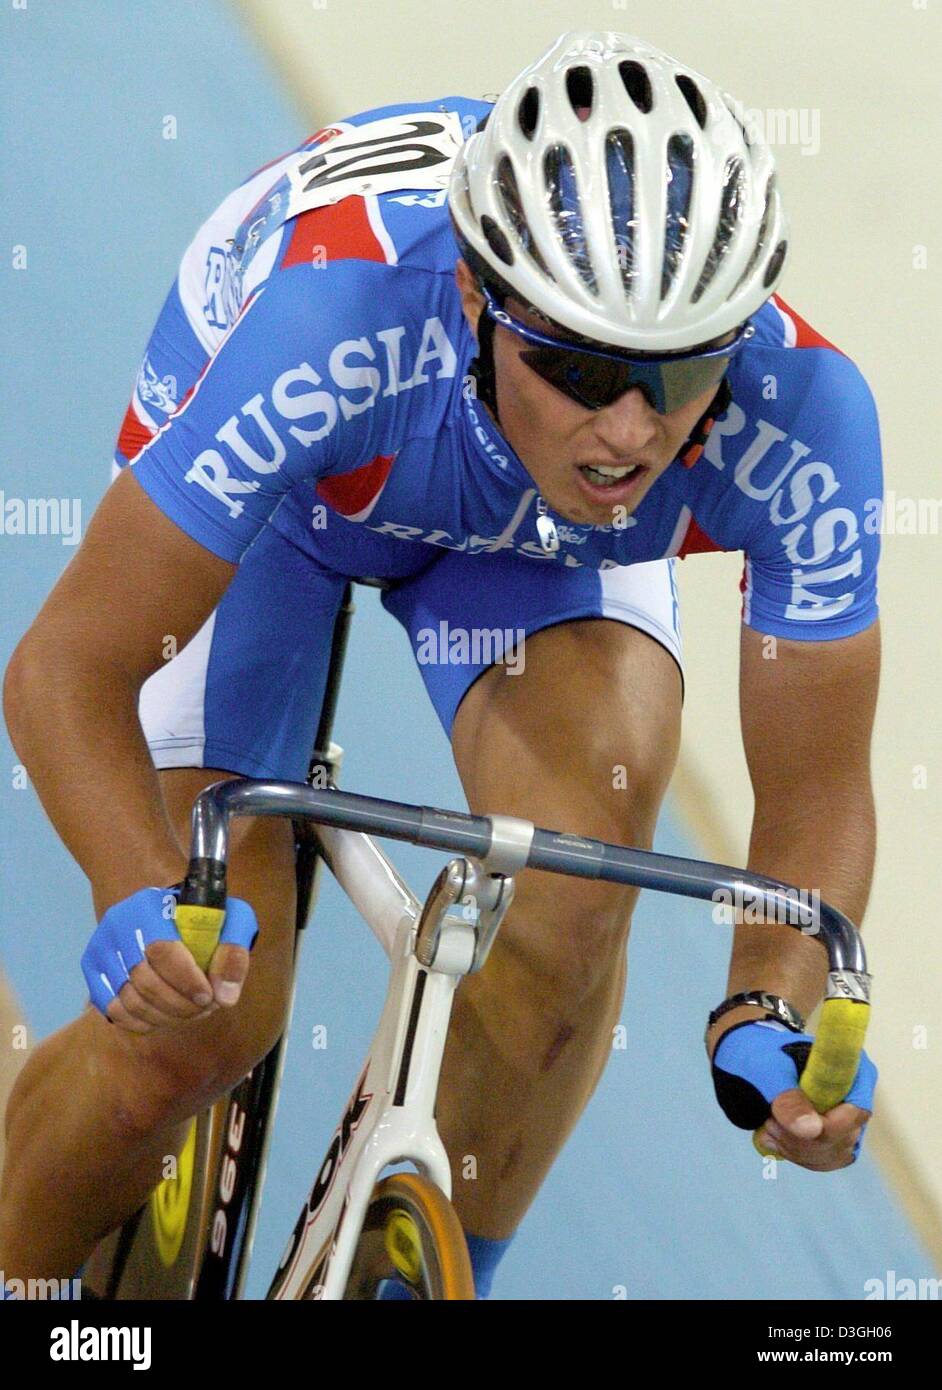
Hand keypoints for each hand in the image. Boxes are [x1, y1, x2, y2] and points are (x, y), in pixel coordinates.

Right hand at [82, 885, 258, 1033]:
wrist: (169, 912)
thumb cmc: (203, 916)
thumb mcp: (232, 919)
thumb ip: (234, 950)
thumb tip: (225, 996)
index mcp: (150, 904)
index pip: (161, 950)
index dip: (185, 981)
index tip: (208, 997)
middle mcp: (117, 923)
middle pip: (143, 980)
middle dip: (179, 1004)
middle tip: (204, 1008)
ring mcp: (100, 948)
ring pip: (128, 1000)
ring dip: (164, 1017)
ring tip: (190, 1012)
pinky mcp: (93, 971)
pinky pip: (113, 1010)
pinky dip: (141, 1022)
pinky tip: (165, 1017)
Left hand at [711, 1018, 876, 1167]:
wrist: (750, 1057)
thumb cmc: (762, 1054)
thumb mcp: (769, 1071)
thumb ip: (789, 1098)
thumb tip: (813, 1130)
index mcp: (854, 1070)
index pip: (856, 1112)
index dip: (826, 1128)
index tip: (783, 1122)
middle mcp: (857, 1097)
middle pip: (842, 1138)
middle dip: (801, 1139)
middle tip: (768, 1121)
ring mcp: (848, 1120)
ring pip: (832, 1155)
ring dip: (795, 1149)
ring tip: (767, 1127)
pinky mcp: (834, 1137)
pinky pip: (822, 1160)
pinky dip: (795, 1154)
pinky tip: (772, 1138)